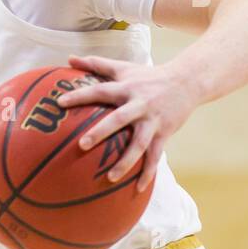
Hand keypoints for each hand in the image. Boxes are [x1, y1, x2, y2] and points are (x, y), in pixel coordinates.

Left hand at [58, 55, 200, 191]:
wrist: (187, 82)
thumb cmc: (148, 76)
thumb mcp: (123, 67)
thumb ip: (96, 64)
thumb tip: (68, 58)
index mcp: (126, 89)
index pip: (100, 91)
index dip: (80, 95)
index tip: (60, 102)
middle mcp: (139, 104)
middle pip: (118, 119)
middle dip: (101, 132)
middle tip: (82, 145)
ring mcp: (152, 121)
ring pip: (139, 144)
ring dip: (125, 162)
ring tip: (109, 178)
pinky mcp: (164, 133)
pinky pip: (155, 156)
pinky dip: (147, 173)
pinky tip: (136, 189)